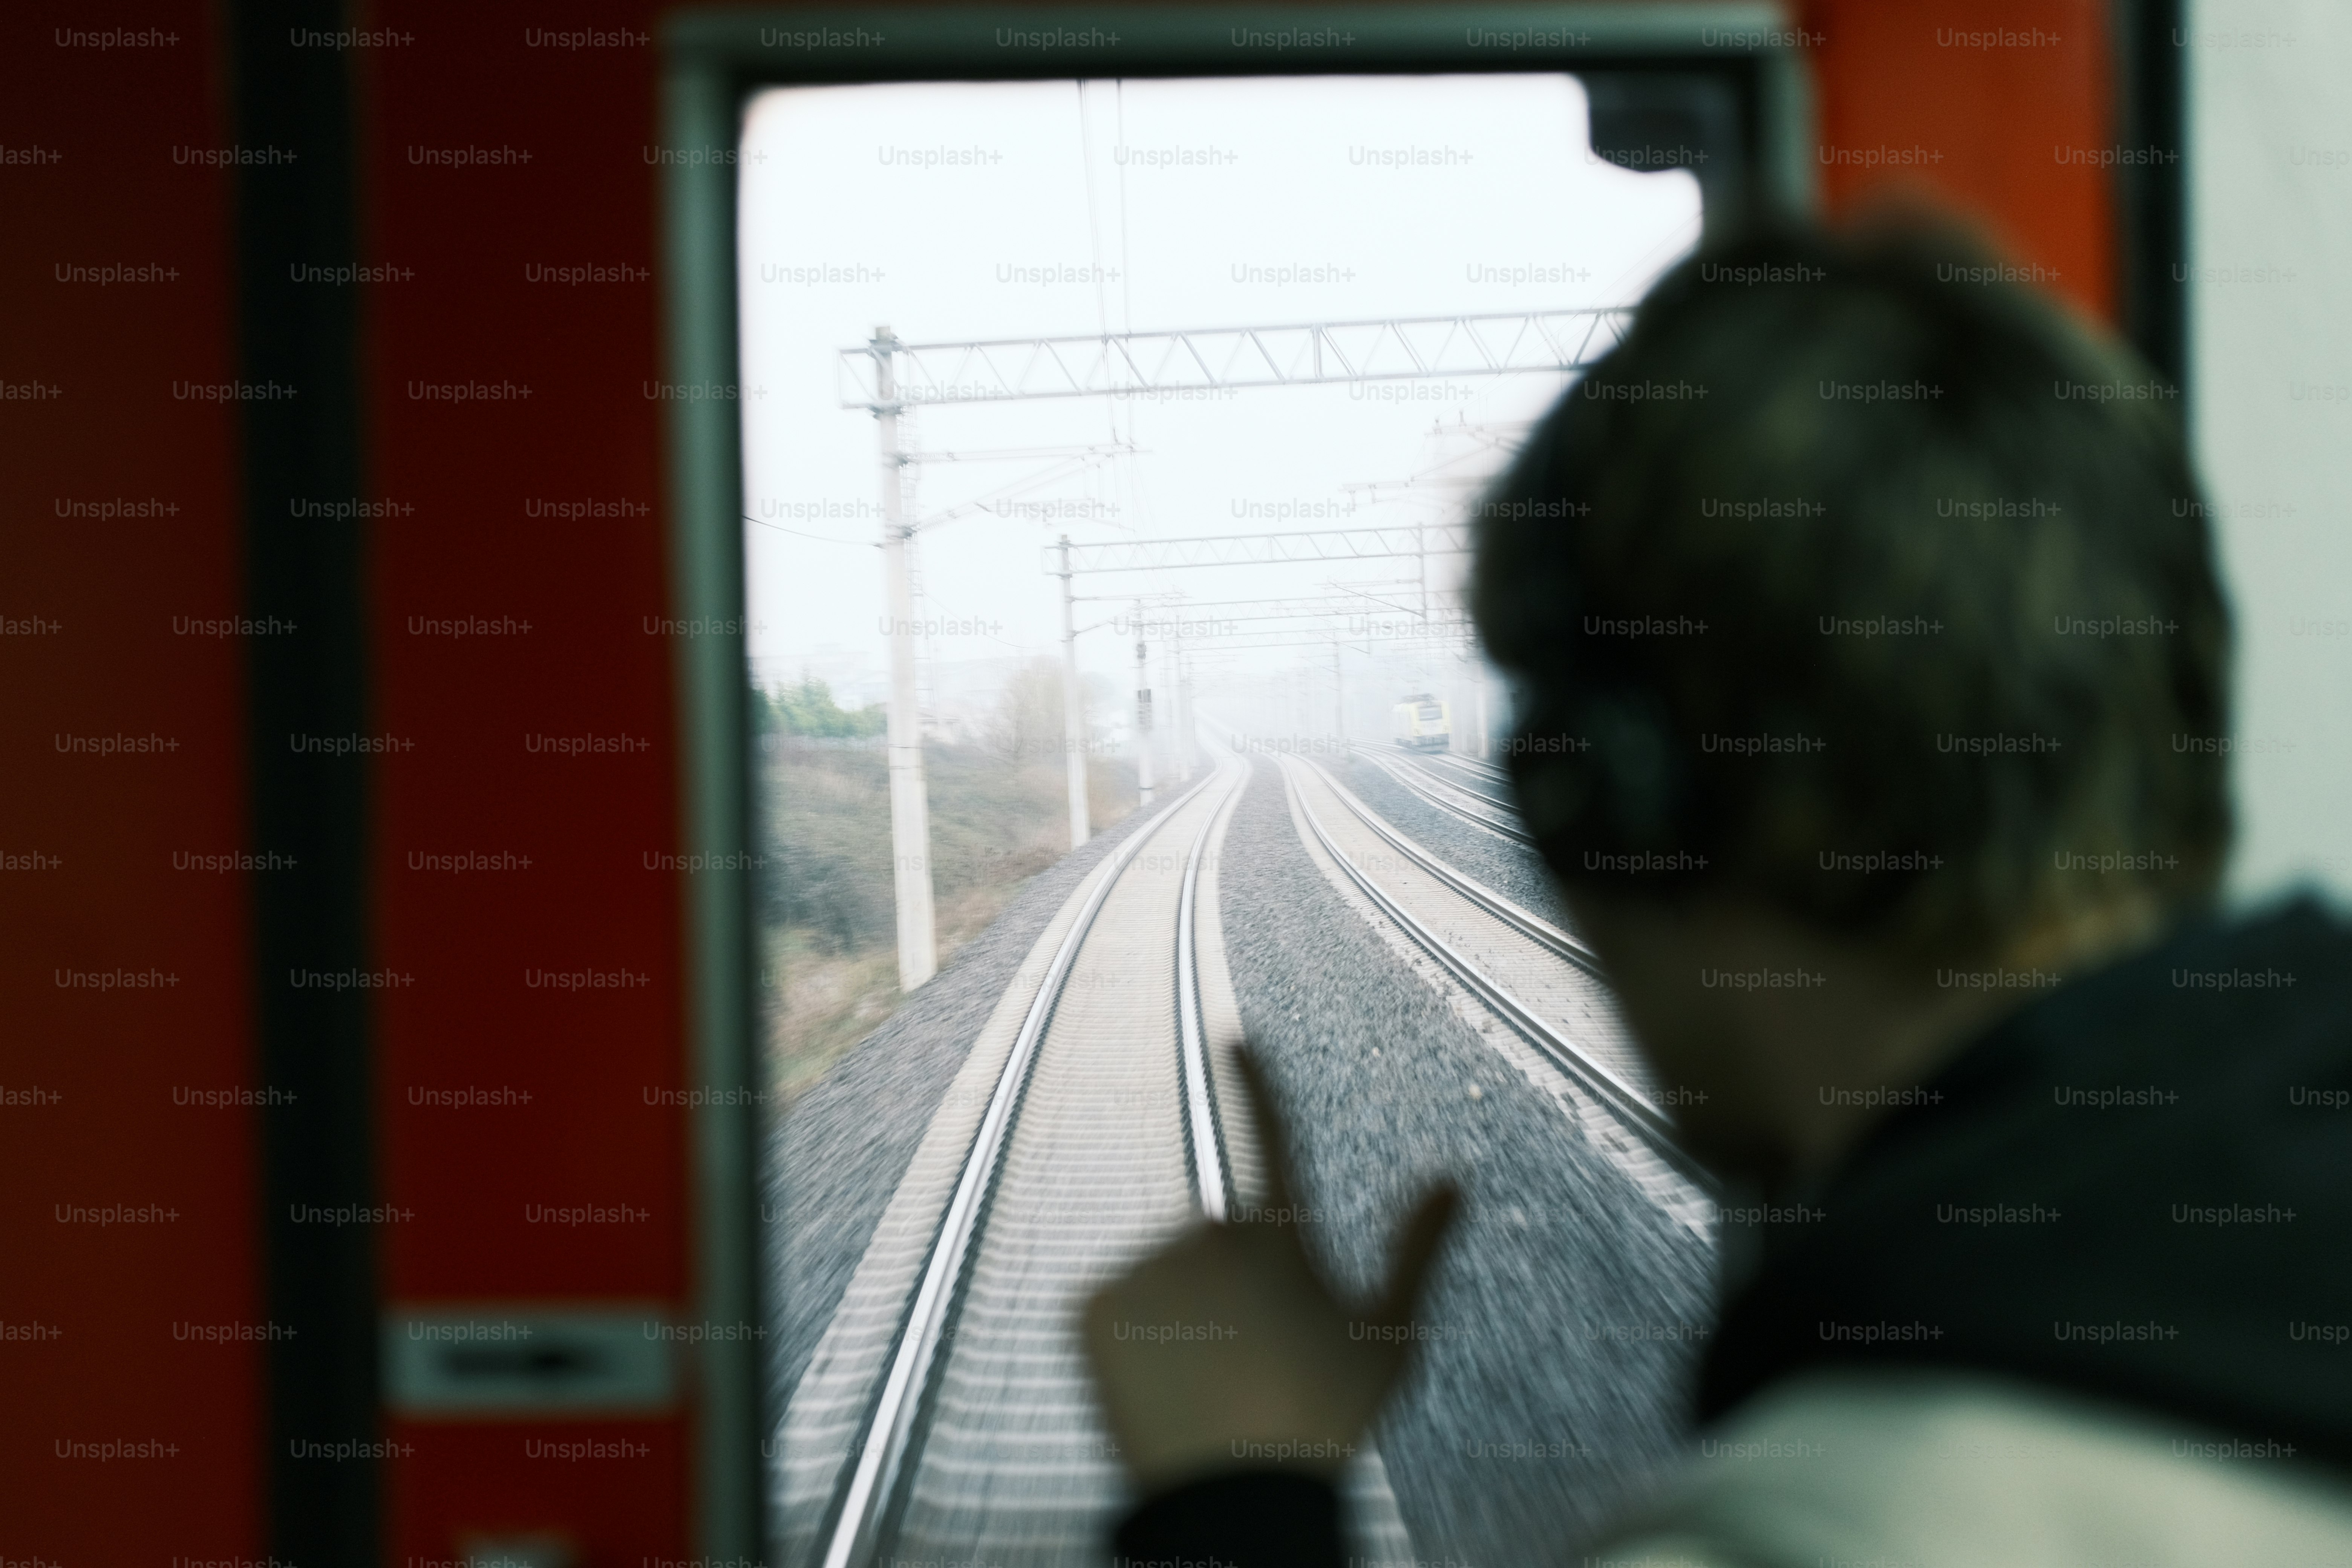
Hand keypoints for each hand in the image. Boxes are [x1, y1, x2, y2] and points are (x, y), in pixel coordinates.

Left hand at [1080, 1050, 1460, 1493]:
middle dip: (1229, 1288)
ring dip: (1182, 1315)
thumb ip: (1417, 1250)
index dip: (1257, 1084)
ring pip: (1164, 1278)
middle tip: (1249, 1361)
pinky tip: (1161, 1388)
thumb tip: (1453, 1179)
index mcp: (1281, 1240)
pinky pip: (1114, 1309)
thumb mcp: (1387, 1340)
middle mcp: (1208, 1237)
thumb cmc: (1323, 1424)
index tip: (1234, 1037)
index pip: (1272, 1138)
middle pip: (1214, 1243)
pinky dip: (1131, 1341)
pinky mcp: (1090, 1308)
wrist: (1237, 1508)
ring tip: (1207, 1383)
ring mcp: (1144, 1269)